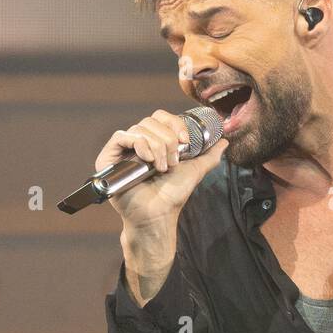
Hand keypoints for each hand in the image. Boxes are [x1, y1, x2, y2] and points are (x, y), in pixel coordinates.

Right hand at [94, 108, 227, 226]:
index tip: (186, 142)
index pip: (161, 117)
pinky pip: (122, 136)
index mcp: (155, 142)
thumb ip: (208, 156)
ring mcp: (123, 150)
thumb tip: (223, 141)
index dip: (174, 124)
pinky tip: (148, 161)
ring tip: (161, 168)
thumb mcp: (194, 171)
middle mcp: (138, 143)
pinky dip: (139, 144)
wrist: (158, 215)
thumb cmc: (172, 196)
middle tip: (172, 163)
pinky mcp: (108, 158)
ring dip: (157, 146)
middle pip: (151, 121)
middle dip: (168, 140)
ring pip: (140, 128)